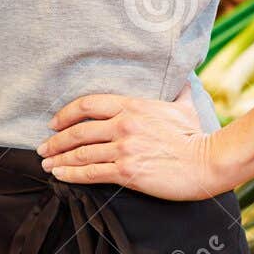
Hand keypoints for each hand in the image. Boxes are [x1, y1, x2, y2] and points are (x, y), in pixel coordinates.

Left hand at [38, 88, 234, 200]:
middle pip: (78, 131)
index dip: (66, 114)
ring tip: (46, 163)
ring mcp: (124, 148)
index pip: (88, 104)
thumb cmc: (199, 135)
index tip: (55, 122)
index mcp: (132, 106)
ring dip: (59, 159)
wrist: (211, 162)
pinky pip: (91, 173)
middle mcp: (123, 125)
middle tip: (43, 147)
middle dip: (56, 140)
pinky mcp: (127, 171)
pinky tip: (60, 176)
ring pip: (81, 153)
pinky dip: (71, 174)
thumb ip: (177, 91)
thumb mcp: (185, 106)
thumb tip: (184, 77)